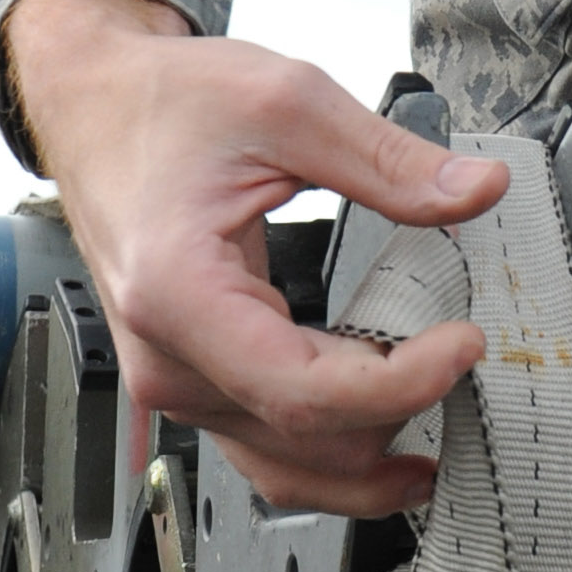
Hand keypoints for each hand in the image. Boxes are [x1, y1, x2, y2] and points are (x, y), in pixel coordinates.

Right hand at [2, 0, 508, 512]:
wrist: (95, 105)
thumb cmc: (162, 104)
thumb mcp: (287, 103)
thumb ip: (388, 160)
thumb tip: (476, 189)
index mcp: (179, 295)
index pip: (306, 393)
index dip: (402, 386)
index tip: (465, 343)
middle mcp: (167, 358)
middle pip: (305, 441)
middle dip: (400, 416)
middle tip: (467, 359)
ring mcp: (173, 379)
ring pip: (287, 468)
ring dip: (370, 459)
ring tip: (445, 426)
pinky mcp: (191, 378)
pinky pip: (266, 446)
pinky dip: (333, 452)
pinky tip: (390, 435)